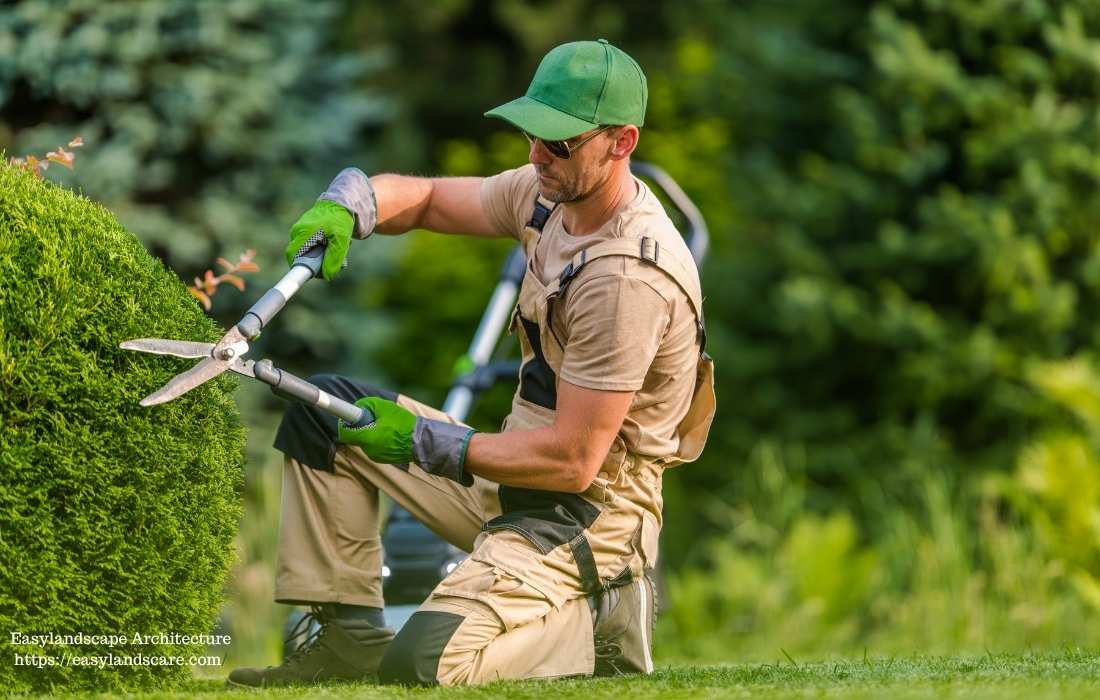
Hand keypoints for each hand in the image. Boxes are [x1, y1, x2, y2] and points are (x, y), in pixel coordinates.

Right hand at [285, 168, 377, 279]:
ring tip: (336, 249)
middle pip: (301, 257)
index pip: (292, 255)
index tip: (312, 274)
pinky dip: (322, 250)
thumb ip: (334, 259)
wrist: (342, 204)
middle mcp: (298, 231)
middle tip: (333, 262)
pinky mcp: (306, 232)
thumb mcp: (341, 240)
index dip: (298, 267)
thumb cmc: (341, 220)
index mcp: (303, 232)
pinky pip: (311, 247)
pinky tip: (332, 244)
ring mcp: (301, 231)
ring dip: (322, 256)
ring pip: (307, 253)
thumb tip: (327, 276)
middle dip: (316, 263)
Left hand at [338, 397, 475, 485]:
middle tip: (371, 419)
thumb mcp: (383, 406)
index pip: (344, 433)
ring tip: (386, 426)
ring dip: (370, 433)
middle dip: (360, 427)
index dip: (343, 425)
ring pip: (365, 442)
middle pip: (355, 437)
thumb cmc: (403, 423)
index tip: (344, 419)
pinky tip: (391, 435)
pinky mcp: (383, 459)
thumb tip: (356, 408)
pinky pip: (375, 448)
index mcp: (367, 437)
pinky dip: (379, 441)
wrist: (421, 441)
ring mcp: (376, 456)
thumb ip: (366, 405)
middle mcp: (368, 449)